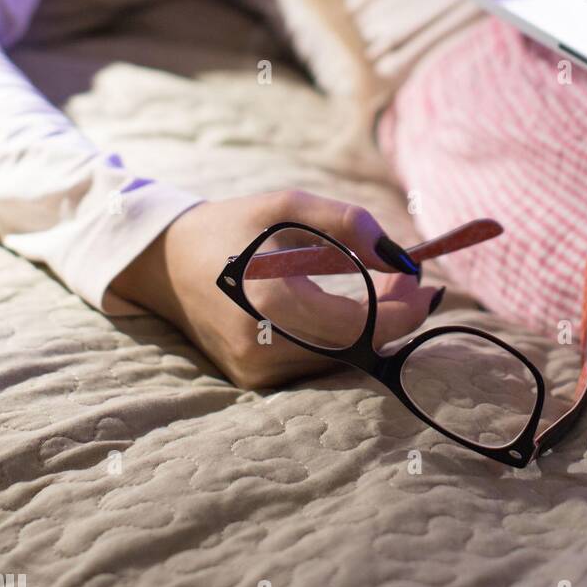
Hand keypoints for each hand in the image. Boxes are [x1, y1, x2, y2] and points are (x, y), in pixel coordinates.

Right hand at [111, 190, 440, 388]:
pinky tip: (350, 308)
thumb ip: (348, 223)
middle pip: (357, 349)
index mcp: (267, 299)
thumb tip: (403, 257)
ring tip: (382, 286)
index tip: (420, 277)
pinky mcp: (253, 380)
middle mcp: (260, 346)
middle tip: (407, 277)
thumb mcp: (288, 205)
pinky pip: (317, 364)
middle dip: (395, 315)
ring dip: (373, 327)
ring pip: (341, 361)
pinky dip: (344, 338)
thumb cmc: (234, 226)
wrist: (166, 263)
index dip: (402, 307)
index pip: (358, 324)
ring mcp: (255, 370)